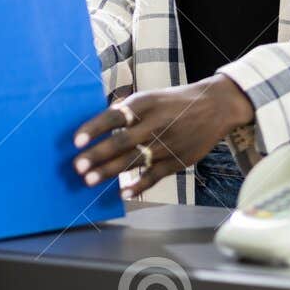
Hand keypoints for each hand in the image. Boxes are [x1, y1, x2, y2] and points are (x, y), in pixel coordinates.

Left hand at [72, 75, 254, 197]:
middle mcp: (155, 123)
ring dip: (110, 171)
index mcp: (144, 103)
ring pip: (134, 160)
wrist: (214, 106)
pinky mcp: (178, 160)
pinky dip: (138, 185)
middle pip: (121, 142)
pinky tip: (123, 192)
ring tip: (89, 180)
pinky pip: (154, 175)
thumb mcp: (150, 97)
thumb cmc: (173, 102)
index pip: (113, 116)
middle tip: (77, 166)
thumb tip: (96, 123)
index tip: (75, 141)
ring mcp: (167, 143)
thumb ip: (125, 110)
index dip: (94, 128)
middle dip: (97, 155)